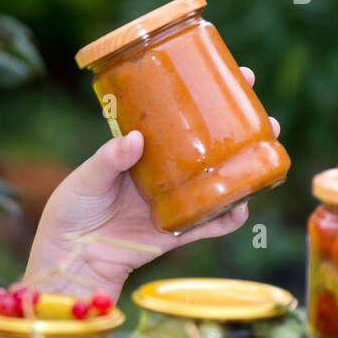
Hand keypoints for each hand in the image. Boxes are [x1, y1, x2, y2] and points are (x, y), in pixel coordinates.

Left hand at [20, 66, 280, 297]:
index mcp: (143, 151)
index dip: (204, 100)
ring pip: (219, 183)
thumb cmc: (71, 209)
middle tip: (268, 118)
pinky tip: (243, 206)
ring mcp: (174, 201)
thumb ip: (109, 159)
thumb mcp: (86, 177)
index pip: (179, 119)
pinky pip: (209, 224)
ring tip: (266, 152)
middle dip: (241, 132)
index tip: (234, 80)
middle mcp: (164, 173)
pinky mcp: (176, 232)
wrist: (69, 257)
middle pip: (209, 148)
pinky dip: (228, 217)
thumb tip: (137, 138)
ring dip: (246, 170)